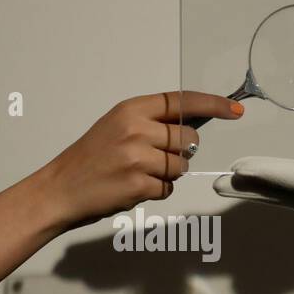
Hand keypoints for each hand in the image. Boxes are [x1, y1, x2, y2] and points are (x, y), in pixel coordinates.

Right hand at [37, 91, 241, 229]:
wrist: (59, 189)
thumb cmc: (88, 159)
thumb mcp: (115, 127)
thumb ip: (150, 122)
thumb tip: (190, 126)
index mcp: (131, 110)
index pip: (182, 102)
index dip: (213, 105)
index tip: (234, 109)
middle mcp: (136, 129)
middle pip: (188, 140)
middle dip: (179, 153)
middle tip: (152, 159)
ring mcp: (138, 158)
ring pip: (180, 167)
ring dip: (166, 175)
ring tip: (136, 174)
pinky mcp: (139, 185)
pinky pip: (167, 189)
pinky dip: (155, 192)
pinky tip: (131, 187)